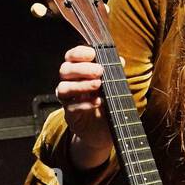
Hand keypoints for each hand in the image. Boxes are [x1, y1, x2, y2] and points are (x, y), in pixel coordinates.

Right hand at [56, 45, 115, 168]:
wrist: (103, 131)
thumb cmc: (107, 104)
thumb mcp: (113, 87)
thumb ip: (115, 73)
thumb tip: (121, 60)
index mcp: (78, 72)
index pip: (71, 57)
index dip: (79, 53)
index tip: (93, 53)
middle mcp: (70, 83)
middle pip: (65, 70)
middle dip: (82, 68)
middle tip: (100, 70)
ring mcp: (68, 100)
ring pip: (64, 88)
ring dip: (81, 85)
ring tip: (98, 84)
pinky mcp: (70, 115)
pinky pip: (71, 107)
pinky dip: (84, 104)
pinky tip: (97, 102)